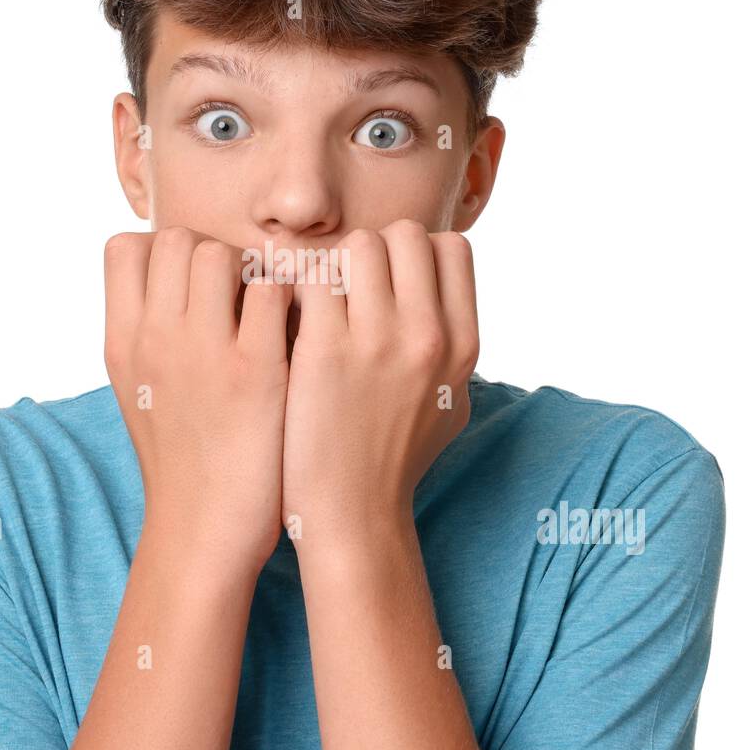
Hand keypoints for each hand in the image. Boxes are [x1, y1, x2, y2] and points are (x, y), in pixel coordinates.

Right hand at [104, 227, 293, 580]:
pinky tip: (294, 330)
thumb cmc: (179, 460)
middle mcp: (154, 338)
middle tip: (239, 294)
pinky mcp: (255, 372)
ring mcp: (202, 352)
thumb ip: (147, 333)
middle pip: (177, 239)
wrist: (201, 532)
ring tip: (266, 311)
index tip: (192, 283)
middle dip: (213, 253)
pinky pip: (272, 292)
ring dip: (251, 271)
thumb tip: (168, 280)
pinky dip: (288, 299)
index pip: (125, 247)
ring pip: (221, 254)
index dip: (164, 251)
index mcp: (121, 341)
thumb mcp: (136, 390)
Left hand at [280, 220, 479, 558]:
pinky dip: (294, 289)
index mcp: (463, 344)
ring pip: (357, 245)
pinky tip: (286, 318)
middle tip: (347, 289)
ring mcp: (377, 340)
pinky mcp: (323, 350)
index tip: (389, 283)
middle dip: (373, 251)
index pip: (451, 247)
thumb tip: (437, 291)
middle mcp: (428, 334)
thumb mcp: (451, 400)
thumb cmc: (395, 458)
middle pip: (405, 234)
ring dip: (332, 264)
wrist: (352, 516)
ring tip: (316, 302)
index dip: (415, 255)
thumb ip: (450, 343)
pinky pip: (309, 278)